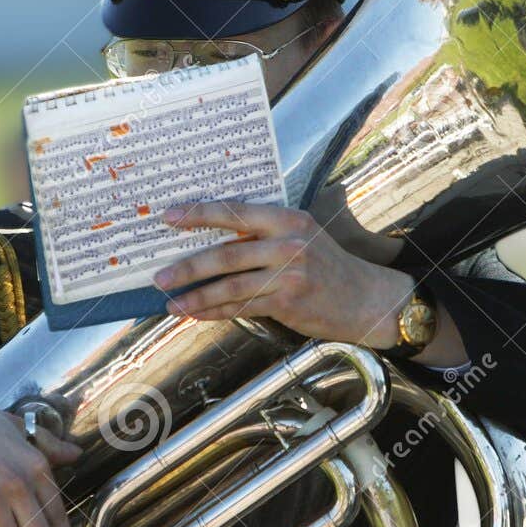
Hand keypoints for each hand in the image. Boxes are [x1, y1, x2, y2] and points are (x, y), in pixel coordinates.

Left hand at [153, 202, 414, 346]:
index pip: (235, 212)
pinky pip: (242, 307)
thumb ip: (264, 234)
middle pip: (226, 253)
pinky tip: (197, 314)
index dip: (199, 214)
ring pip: (230, 285)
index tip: (169, 216)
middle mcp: (288, 242)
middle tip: (160, 275)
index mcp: (288, 218)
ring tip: (171, 303)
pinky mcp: (288, 301)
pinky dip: (216, 312)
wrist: (365, 299)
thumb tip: (213, 241)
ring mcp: (289, 273)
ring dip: (197, 295)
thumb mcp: (301, 237)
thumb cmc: (327, 267)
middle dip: (188, 266)